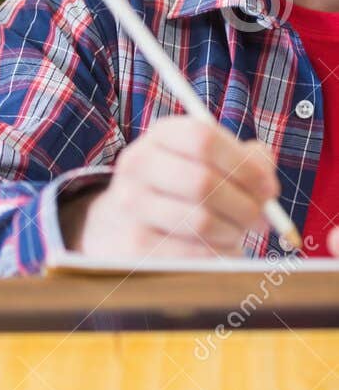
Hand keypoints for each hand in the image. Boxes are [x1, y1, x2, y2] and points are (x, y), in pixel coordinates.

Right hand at [60, 115, 278, 261]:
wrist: (120, 223)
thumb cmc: (180, 189)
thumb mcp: (207, 163)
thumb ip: (245, 161)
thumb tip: (266, 181)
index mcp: (160, 135)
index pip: (203, 138)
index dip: (244, 165)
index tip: (269, 188)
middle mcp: (138, 164)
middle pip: (203, 182)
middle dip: (245, 205)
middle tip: (260, 219)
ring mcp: (132, 205)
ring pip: (201, 222)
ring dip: (233, 232)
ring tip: (236, 233)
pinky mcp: (135, 244)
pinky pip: (194, 254)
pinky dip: (220, 255)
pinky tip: (219, 249)